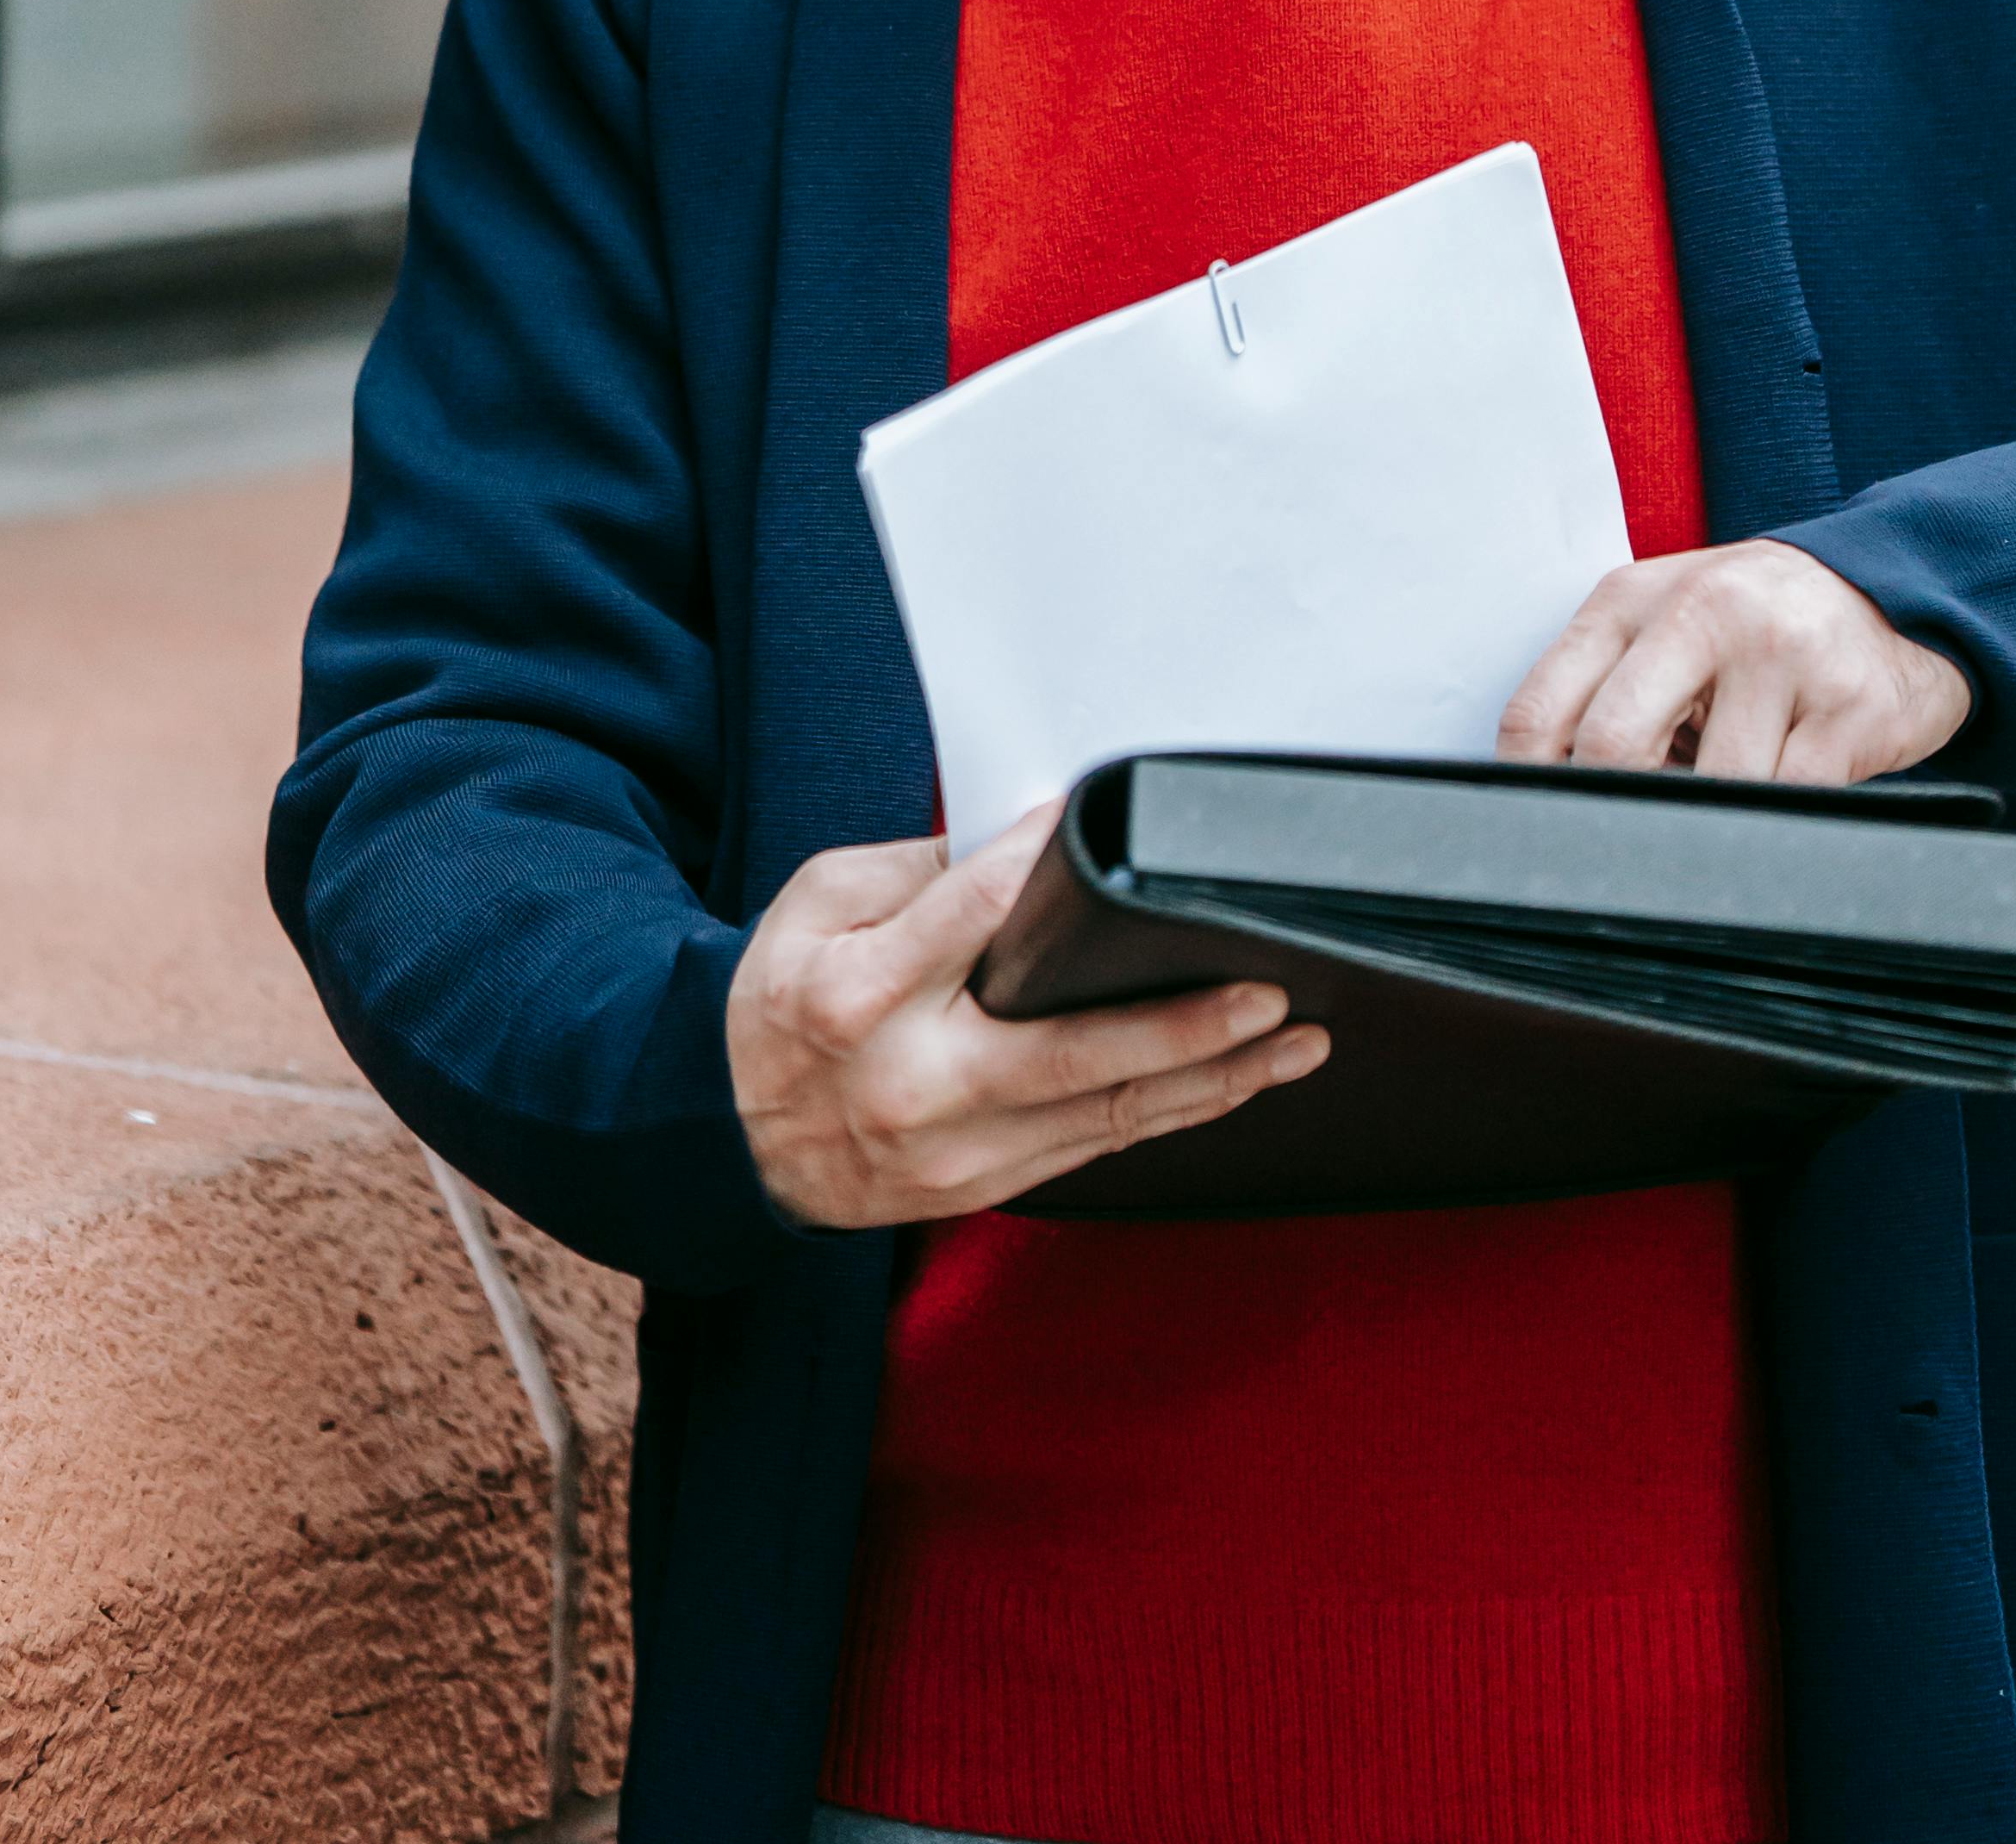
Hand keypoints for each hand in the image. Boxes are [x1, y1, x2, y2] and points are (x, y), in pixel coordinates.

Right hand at [727, 804, 1328, 1228]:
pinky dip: (1165, 1115)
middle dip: (1182, 1026)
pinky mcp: (976, 1192)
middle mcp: (910, 1085)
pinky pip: (1091, 1152)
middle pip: (1069, 1055)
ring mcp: (949, 1154)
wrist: (721, 1132)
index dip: (1038, 866)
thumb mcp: (817, 904)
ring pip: (1102, 1117)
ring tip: (1294, 1042)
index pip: (972, 920)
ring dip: (1209, 1081)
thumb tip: (1022, 844)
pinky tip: (1230, 1086)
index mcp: (857, 997)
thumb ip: (917, 873)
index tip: (1102, 823)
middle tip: (1269, 993)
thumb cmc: (779, 996)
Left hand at [1499, 540, 1971, 788]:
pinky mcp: (1850, 707)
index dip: (1530, 792)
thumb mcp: (1664, 628)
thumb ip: (1602, 694)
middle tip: (1640, 836)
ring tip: (1740, 777)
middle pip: (1613, 747)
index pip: (1539, 712)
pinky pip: (1789, 804)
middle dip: (1621, 811)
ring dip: (1717, 815)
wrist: (1895, 593)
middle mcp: (1702, 612)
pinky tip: (1795, 775)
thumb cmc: (1756, 626)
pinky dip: (1781, 817)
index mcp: (1631, 599)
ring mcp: (1782, 655)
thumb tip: (1545, 805)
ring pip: (1712, 790)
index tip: (1546, 835)